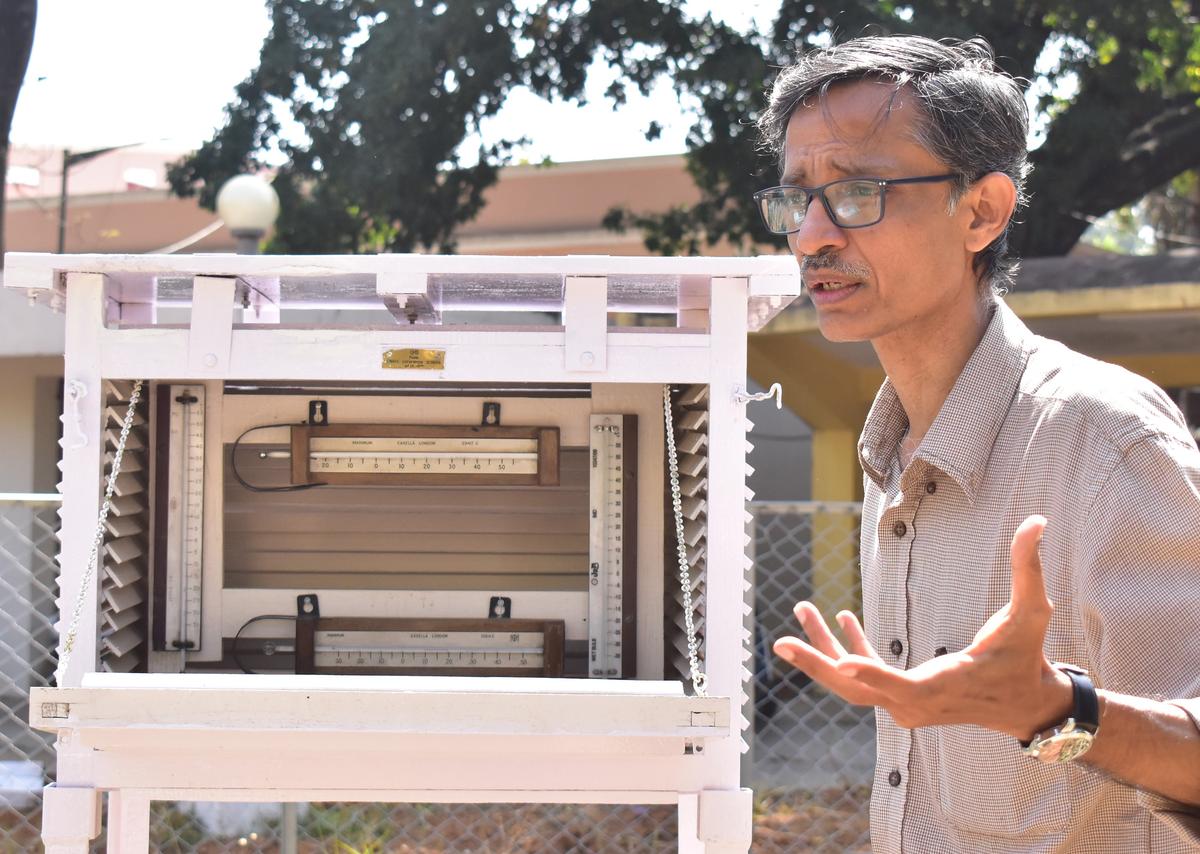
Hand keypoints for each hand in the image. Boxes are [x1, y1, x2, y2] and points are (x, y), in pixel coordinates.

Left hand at [772, 515, 1072, 739]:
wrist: (1027, 704)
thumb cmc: (1027, 655)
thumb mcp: (1032, 612)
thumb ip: (1028, 568)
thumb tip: (1036, 521)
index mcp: (943, 685)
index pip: (900, 686)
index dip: (871, 673)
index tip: (842, 662)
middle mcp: (916, 703)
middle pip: (856, 688)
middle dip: (818, 664)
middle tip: (782, 642)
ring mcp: (905, 705)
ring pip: (852, 682)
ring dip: (823, 649)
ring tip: (802, 609)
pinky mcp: (902, 698)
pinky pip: (864, 676)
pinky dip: (850, 648)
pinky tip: (841, 619)